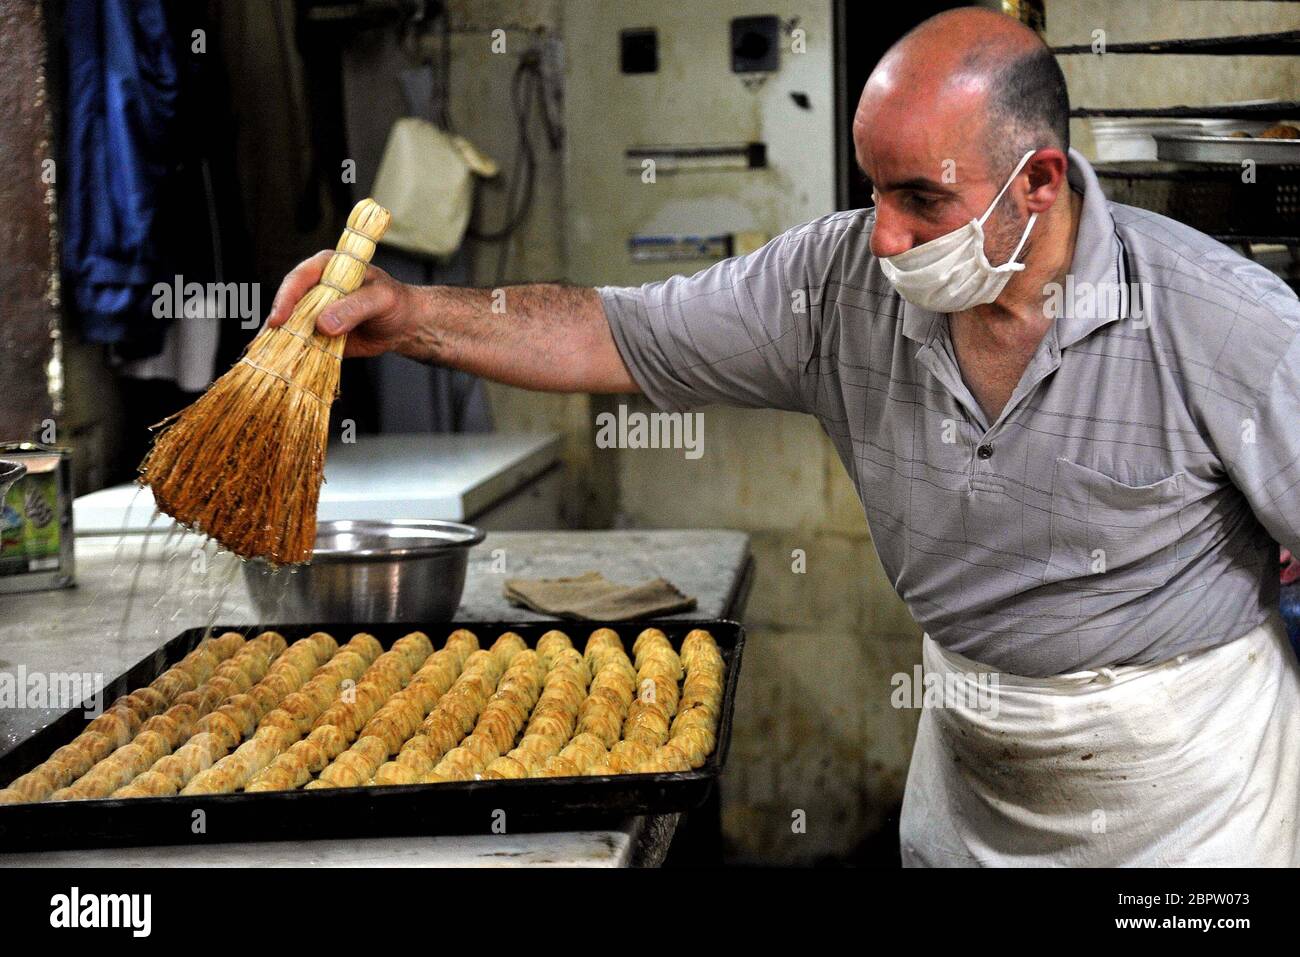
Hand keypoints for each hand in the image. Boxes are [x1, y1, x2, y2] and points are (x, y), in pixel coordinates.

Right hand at [264, 250, 421, 358]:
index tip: (278, 319)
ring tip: (267, 357)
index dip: (286, 298)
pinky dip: (292, 354)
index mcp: (327, 268)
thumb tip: (323, 324)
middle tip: (267, 342)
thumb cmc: (394, 302)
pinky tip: (281, 365)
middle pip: (287, 304)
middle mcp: (315, 289)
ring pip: (290, 326)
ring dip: (279, 341)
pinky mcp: (318, 334)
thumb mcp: (381, 299)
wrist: (403, 324)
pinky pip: (301, 343)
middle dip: (277, 324)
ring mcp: (314, 313)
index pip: (299, 279)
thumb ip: (354, 308)